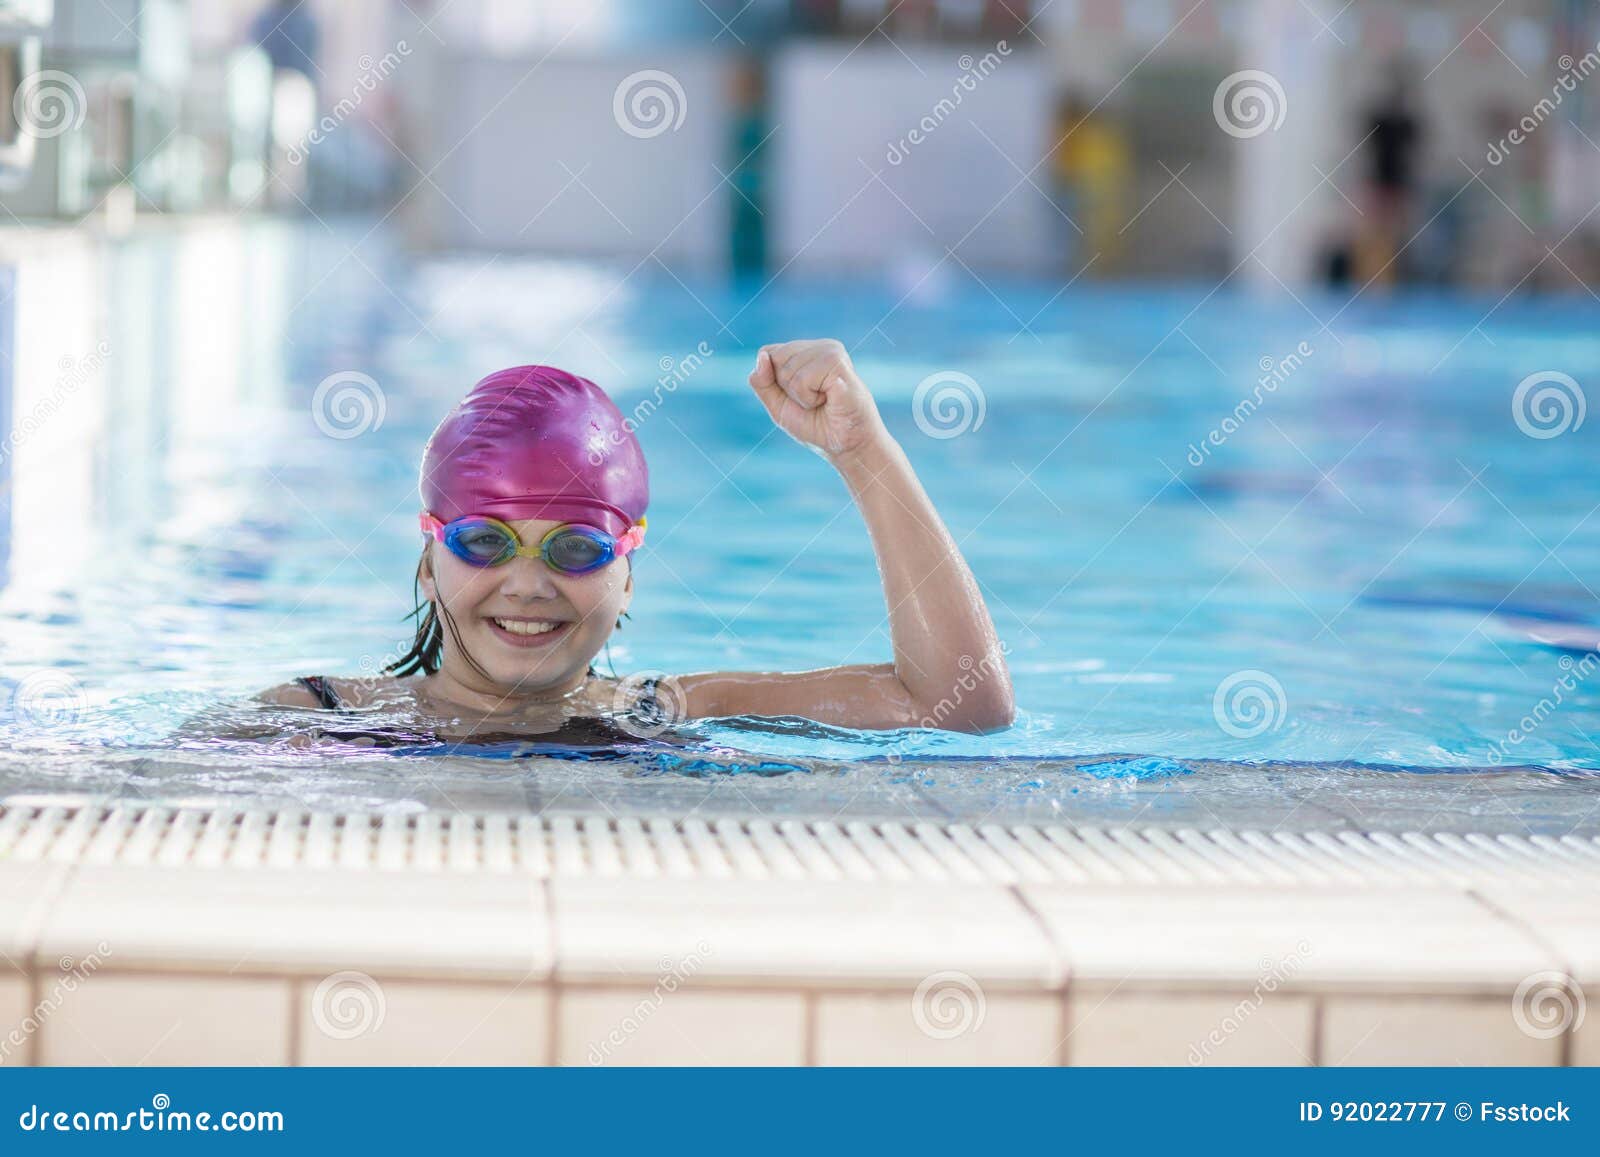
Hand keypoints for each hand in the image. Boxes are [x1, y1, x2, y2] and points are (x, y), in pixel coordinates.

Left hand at [748, 339, 889, 461]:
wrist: (847, 447)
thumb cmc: (817, 426)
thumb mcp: (778, 406)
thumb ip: (762, 382)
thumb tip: (762, 355)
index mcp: (807, 351)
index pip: (768, 352)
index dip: (775, 382)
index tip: (798, 397)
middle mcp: (821, 346)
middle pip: (776, 358)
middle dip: (787, 388)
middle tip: (813, 401)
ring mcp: (831, 351)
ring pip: (788, 369)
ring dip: (800, 396)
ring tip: (823, 401)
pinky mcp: (837, 362)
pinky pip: (802, 379)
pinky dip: (808, 399)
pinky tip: (829, 400)